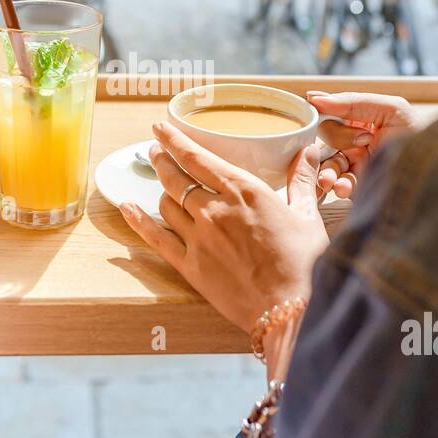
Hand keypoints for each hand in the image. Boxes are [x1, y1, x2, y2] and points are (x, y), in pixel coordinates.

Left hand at [119, 122, 329, 334]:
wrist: (288, 309)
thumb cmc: (303, 265)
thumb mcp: (307, 216)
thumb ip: (302, 181)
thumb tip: (310, 152)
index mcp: (243, 190)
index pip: (197, 157)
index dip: (174, 139)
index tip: (162, 128)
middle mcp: (215, 209)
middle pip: (176, 177)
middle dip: (162, 159)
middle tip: (156, 149)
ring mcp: (198, 237)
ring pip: (166, 203)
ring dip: (159, 188)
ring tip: (159, 181)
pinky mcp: (190, 265)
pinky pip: (156, 238)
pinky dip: (138, 221)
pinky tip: (127, 208)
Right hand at [308, 91, 415, 199]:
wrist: (436, 168)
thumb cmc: (418, 133)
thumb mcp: (390, 108)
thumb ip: (352, 102)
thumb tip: (314, 97)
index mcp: (361, 119)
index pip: (331, 115)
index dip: (325, 118)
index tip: (321, 118)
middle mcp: (357, 141)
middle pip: (326, 140)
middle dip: (335, 143)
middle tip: (360, 144)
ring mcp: (358, 164)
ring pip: (329, 166)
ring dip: (326, 172)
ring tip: (330, 180)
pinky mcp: (361, 186)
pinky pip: (340, 186)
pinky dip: (338, 187)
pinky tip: (342, 187)